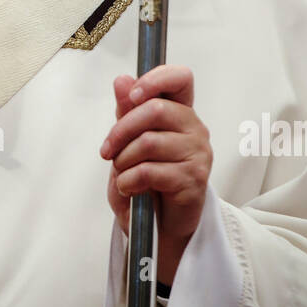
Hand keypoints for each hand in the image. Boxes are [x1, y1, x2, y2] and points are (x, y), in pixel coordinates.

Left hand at [100, 65, 212, 284]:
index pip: (180, 78)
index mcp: (180, 113)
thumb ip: (127, 112)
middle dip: (121, 129)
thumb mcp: (128, 145)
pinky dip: (129, 181)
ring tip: (122, 173)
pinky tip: (130, 188)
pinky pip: (150, 171)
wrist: (159, 228)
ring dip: (124, 161)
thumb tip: (121, 80)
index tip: (133, 95)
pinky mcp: (194, 180)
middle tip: (107, 151)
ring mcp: (198, 154)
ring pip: (149, 142)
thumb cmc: (145, 183)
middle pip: (156, 109)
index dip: (156, 78)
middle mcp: (195, 129)